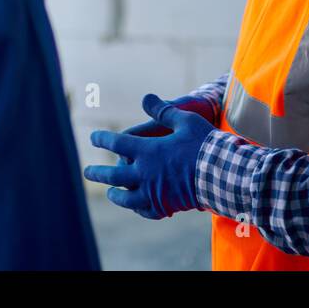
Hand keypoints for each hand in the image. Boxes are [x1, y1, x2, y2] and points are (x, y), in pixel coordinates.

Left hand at [84, 94, 214, 219]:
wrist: (222, 175)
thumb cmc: (204, 144)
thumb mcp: (184, 121)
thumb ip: (163, 110)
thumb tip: (145, 97)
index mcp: (147, 150)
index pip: (116, 144)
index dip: (102, 139)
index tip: (93, 137)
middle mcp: (145, 174)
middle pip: (113, 176)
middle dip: (97, 173)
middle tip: (86, 172)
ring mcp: (153, 193)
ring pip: (126, 198)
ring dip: (116, 195)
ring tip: (110, 193)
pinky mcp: (165, 206)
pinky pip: (145, 210)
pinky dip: (138, 207)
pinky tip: (136, 205)